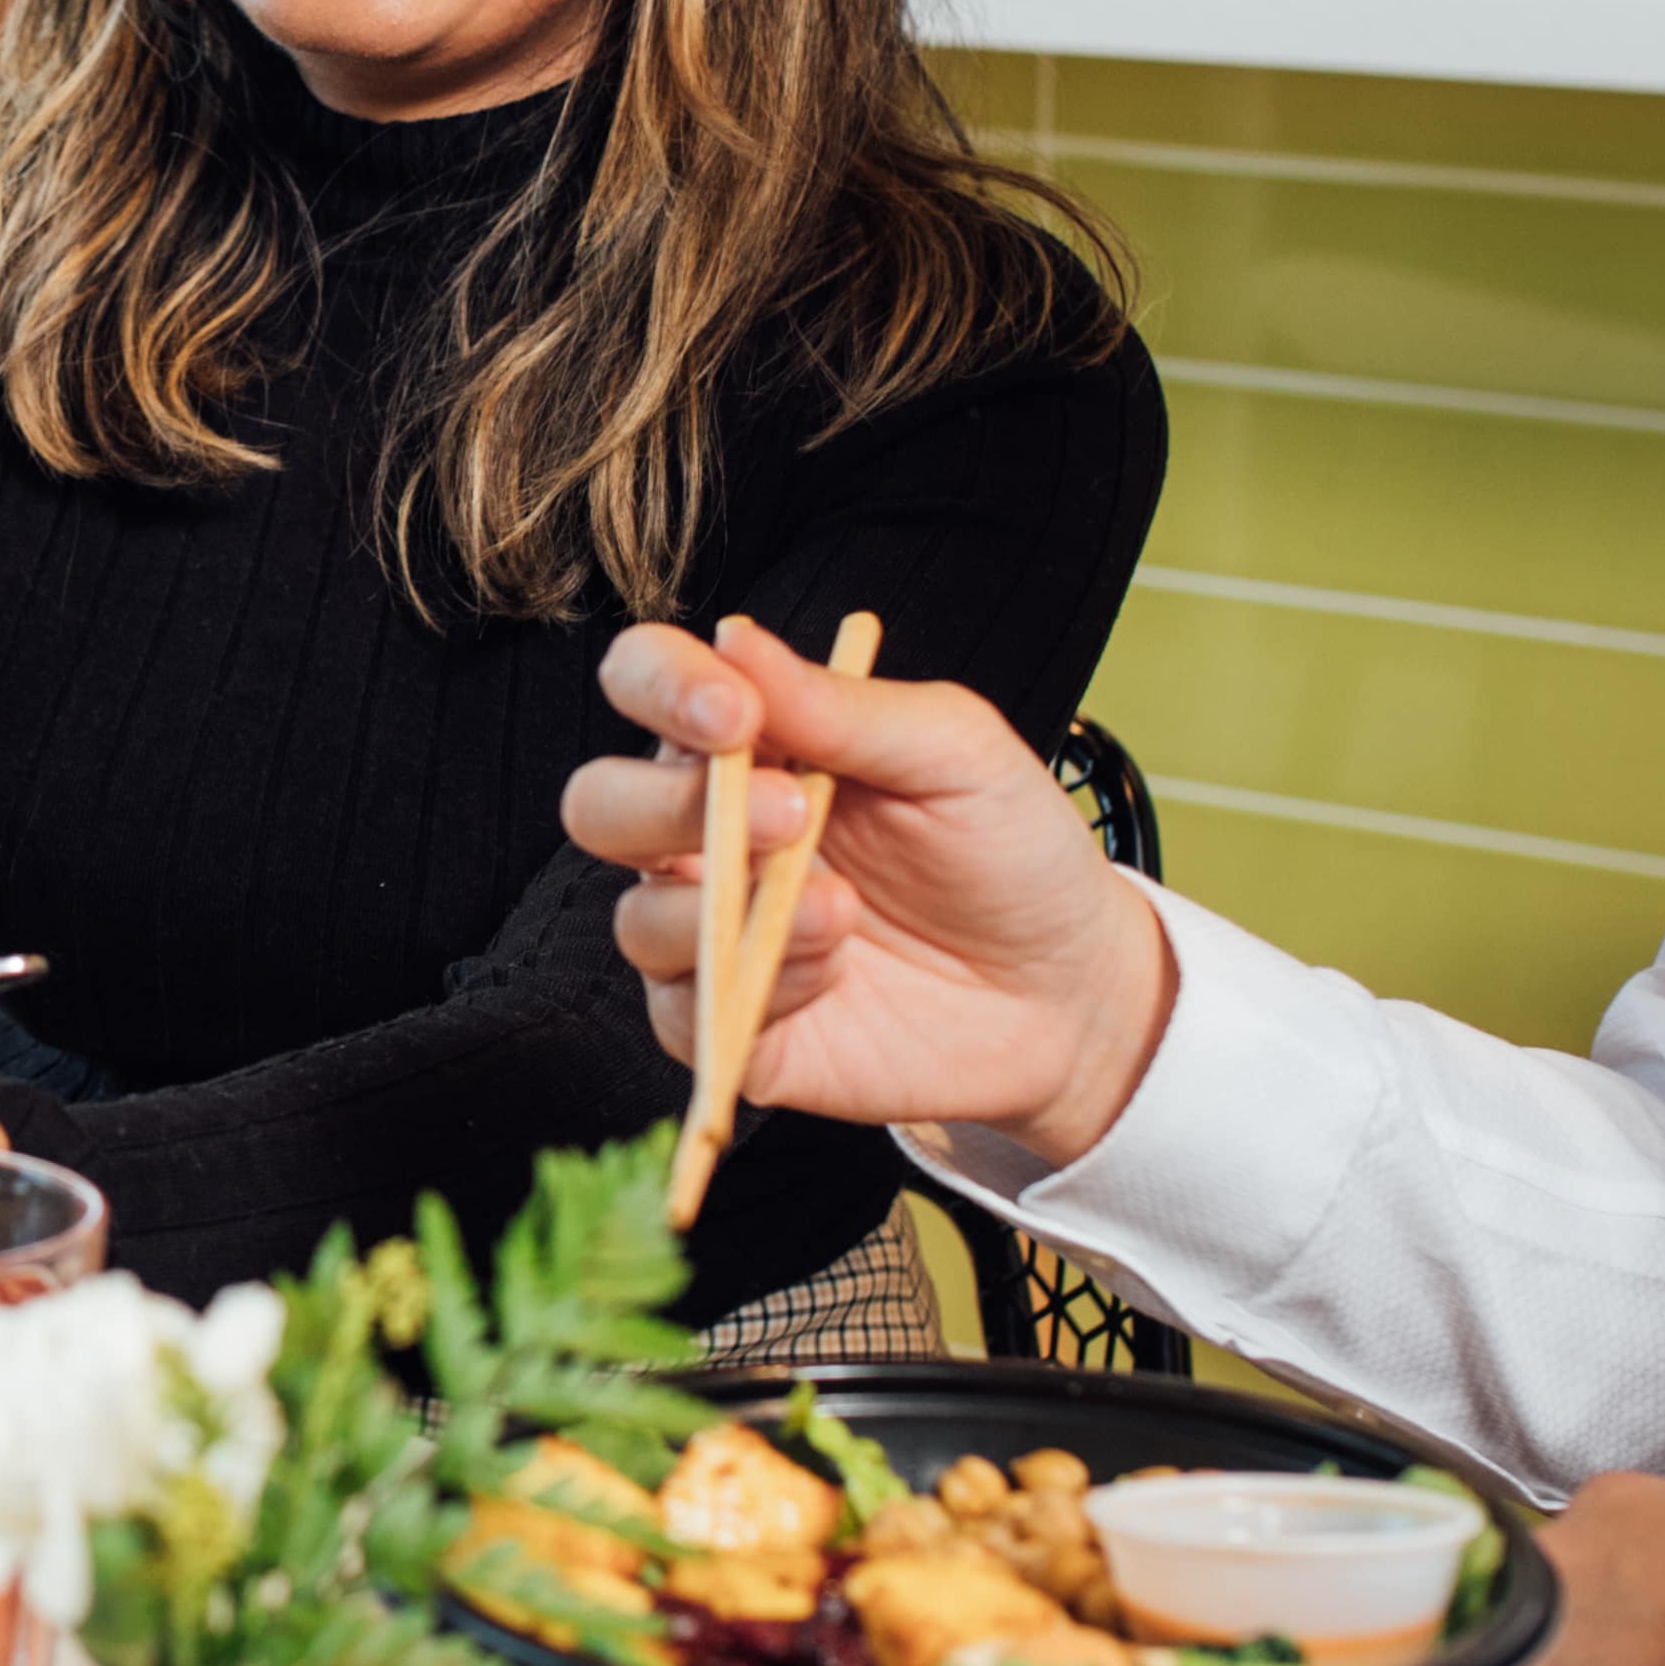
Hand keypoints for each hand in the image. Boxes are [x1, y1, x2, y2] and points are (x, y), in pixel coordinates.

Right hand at [565, 615, 1179, 1164]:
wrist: (1067, 990)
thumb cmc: (1006, 851)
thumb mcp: (954, 751)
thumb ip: (841, 705)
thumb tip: (735, 639)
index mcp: (750, 744)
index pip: (646, 684)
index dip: (662, 686)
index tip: (736, 712)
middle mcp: (710, 833)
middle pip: (597, 805)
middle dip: (665, 806)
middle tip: (791, 811)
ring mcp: (714, 934)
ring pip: (636, 920)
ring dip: (726, 910)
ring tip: (842, 910)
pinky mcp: (733, 1026)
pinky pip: (690, 1014)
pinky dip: (763, 988)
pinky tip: (836, 971)